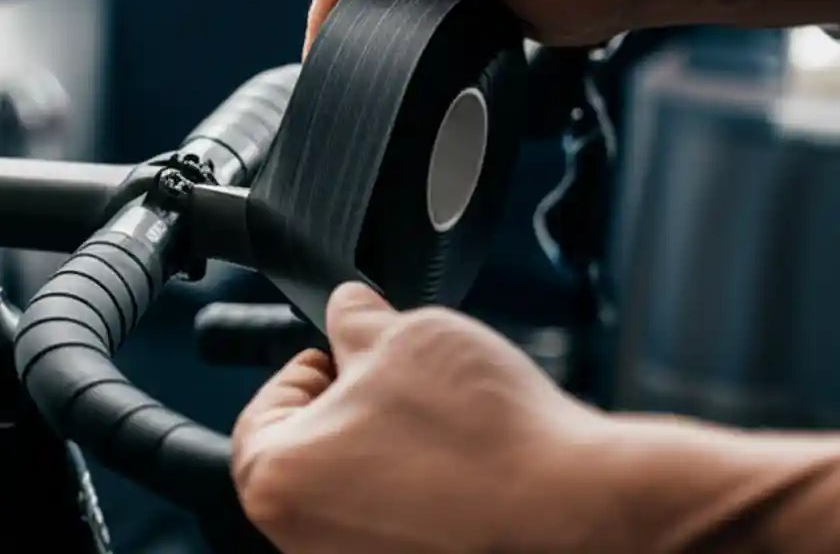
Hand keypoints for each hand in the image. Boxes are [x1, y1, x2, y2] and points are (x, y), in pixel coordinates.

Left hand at [231, 282, 619, 552]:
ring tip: (436, 423)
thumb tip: (349, 308)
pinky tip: (456, 466)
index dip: (307, 371)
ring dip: (381, 450)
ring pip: (351, 491)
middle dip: (347, 409)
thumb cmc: (488, 438)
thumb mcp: (407, 336)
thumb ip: (355, 318)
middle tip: (394, 383)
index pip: (263, 411)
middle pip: (305, 455)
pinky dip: (415, 494)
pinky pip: (394, 522)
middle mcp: (302, 539)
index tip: (341, 358)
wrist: (576, 507)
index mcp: (278, 479)